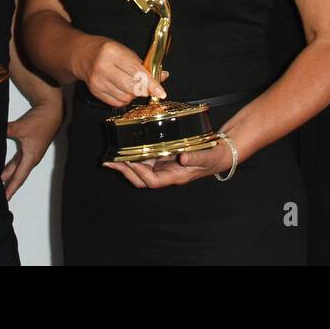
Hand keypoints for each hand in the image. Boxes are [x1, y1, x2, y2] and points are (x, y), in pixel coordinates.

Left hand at [2, 101, 61, 198]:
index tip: (4, 200)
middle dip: (7, 185)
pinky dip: (9, 164)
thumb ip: (6, 131)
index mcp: (31, 158)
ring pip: (16, 167)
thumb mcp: (22, 127)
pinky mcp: (28, 144)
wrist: (52, 110)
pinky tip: (0, 163)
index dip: (11, 189)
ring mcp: (30, 151)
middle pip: (16, 175)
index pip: (18, 178)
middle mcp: (30, 157)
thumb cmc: (42, 121)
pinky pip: (17, 159)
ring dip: (7, 174)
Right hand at [74, 36, 165, 107]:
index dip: (151, 84)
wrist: (81, 55)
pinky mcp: (95, 92)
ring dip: (134, 94)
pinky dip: (125, 99)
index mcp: (113, 53)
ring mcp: (98, 82)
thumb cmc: (105, 50)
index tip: (161, 92)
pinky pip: (117, 103)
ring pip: (125, 97)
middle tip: (148, 87)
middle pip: (131, 87)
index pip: (136, 72)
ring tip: (132, 85)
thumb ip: (143, 65)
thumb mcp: (125, 51)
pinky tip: (123, 90)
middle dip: (144, 90)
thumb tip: (162, 77)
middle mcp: (103, 68)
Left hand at [104, 137, 234, 187]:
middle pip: (141, 178)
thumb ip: (197, 158)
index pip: (152, 180)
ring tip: (111, 156)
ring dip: (126, 164)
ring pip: (140, 170)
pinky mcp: (163, 157)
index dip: (139, 173)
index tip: (129, 161)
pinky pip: (145, 159)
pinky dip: (134, 155)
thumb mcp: (208, 157)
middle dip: (125, 171)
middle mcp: (166, 173)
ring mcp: (164, 166)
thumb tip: (183, 158)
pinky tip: (126, 147)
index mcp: (175, 176)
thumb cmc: (214, 157)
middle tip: (109, 161)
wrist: (219, 153)